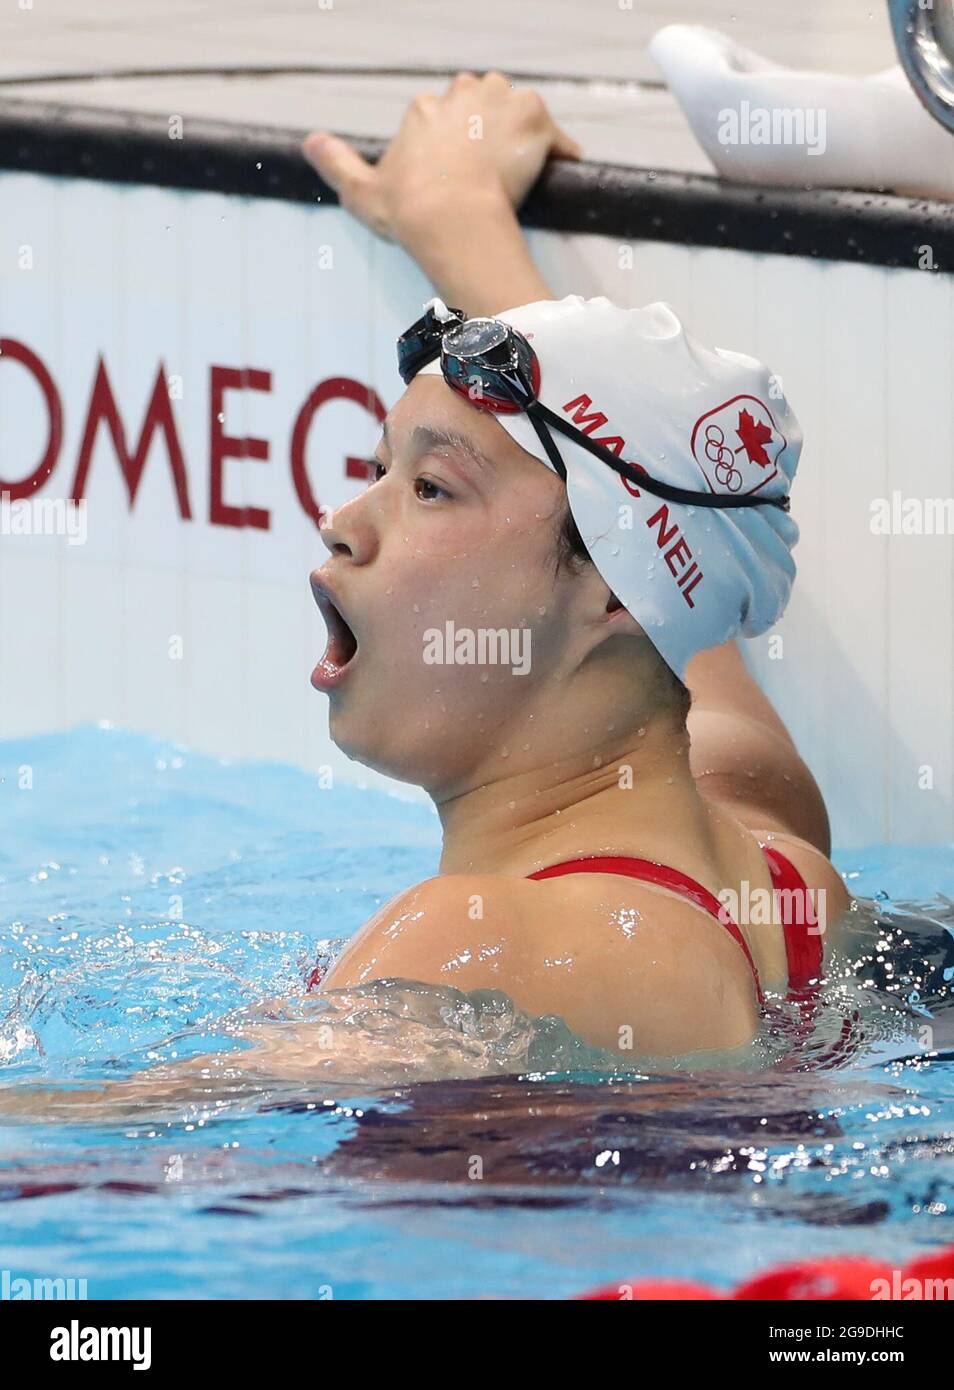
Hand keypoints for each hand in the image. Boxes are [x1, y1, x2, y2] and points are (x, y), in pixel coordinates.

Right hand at [302, 70, 581, 246]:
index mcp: (423, 109)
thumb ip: (336, 163)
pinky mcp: (533, 120)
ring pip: (516, 108)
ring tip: (519, 171)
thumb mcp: (361, 191)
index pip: (442, 112)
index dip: (452, 143)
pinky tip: (556, 172)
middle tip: (489, 171)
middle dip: (486, 128)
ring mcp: (500, 104)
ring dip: (519, 133)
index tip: (457, 171)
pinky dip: (558, 150)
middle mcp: (461, 94)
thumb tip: (309, 141)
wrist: (453, 221)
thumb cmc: (409, 212)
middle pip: (480, 101)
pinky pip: (553, 132)